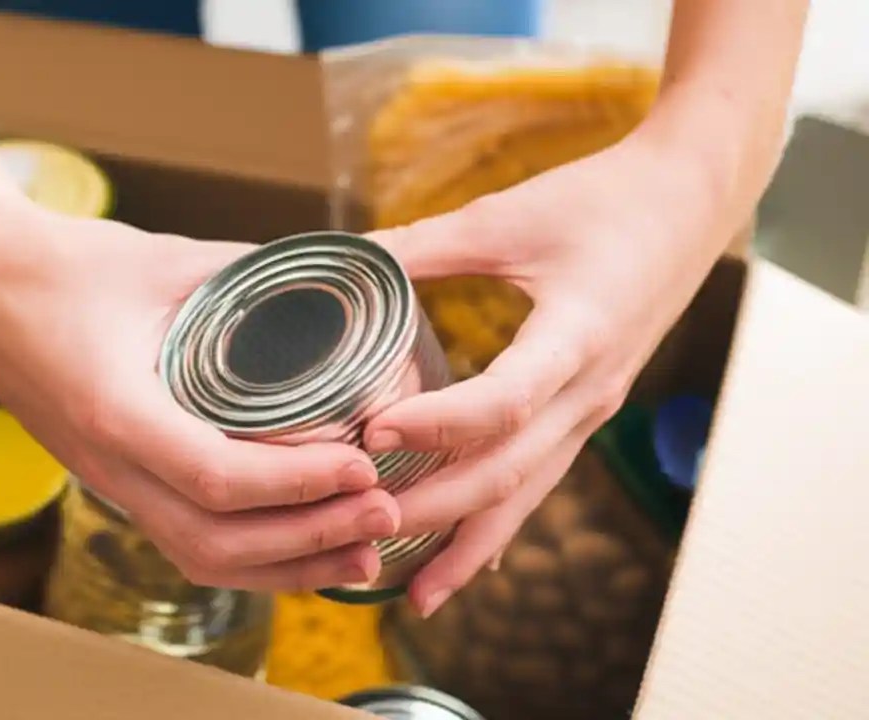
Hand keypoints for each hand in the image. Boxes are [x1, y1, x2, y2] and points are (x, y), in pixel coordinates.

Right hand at [0, 199, 399, 590]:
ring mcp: (105, 480)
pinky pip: (184, 543)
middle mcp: (107, 463)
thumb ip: (250, 277)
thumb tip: (335, 287)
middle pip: (217, 541)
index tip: (361, 464)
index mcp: (116, 410)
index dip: (298, 481)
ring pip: (201, 558)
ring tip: (361, 549)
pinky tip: (301, 546)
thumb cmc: (62, 265)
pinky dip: (251, 556)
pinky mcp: (111, 481)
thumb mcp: (164, 260)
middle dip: (310, 538)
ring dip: (287, 564)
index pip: (217, 476)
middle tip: (384, 512)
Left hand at [363, 134, 733, 616]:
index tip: (370, 430)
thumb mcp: (504, 218)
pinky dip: (493, 521)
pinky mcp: (583, 414)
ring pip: (524, 495)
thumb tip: (337, 264)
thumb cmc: (599, 202)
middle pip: (508, 473)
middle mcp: (588, 393)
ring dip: (465, 541)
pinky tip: (458, 556)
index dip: (435, 425)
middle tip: (360, 527)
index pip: (502, 404)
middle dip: (434, 510)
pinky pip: (535, 482)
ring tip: (410, 591)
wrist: (687, 202)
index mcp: (575, 339)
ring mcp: (591, 411)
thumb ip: (421, 247)